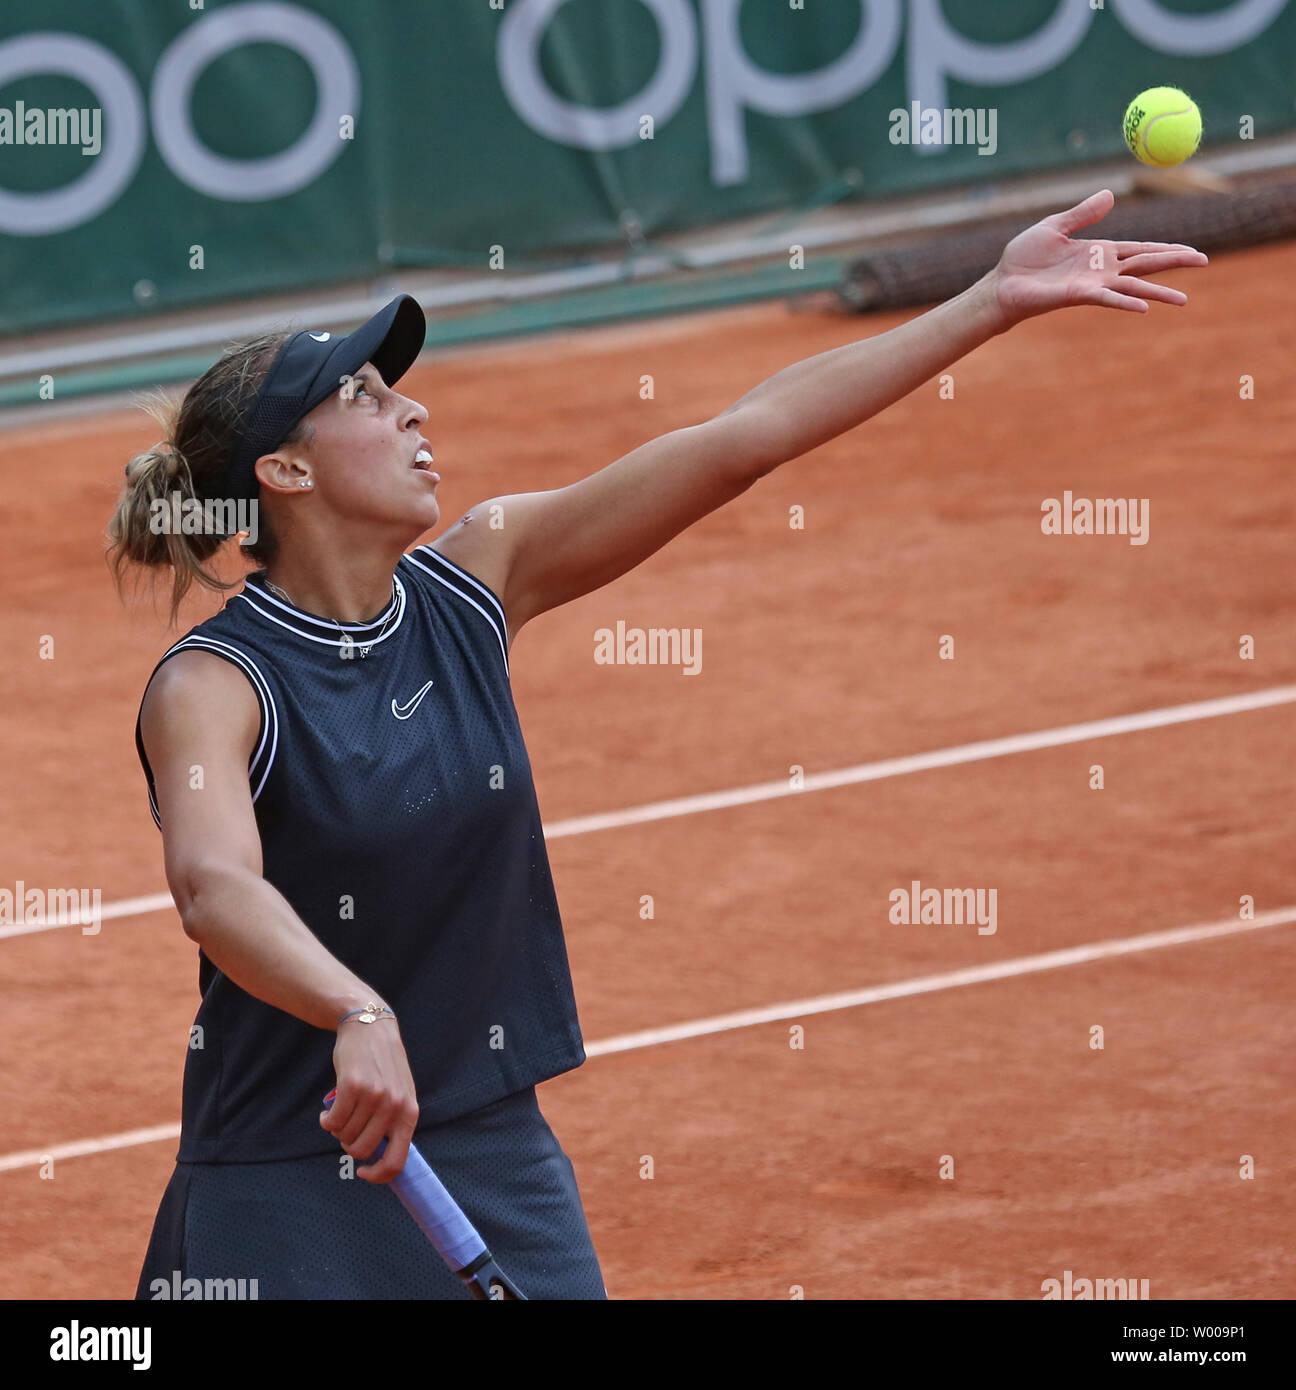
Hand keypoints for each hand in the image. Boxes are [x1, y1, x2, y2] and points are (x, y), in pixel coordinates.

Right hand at [319, 1015, 419, 1183]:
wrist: (371, 1028)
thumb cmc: (384, 1066)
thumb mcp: (400, 1094)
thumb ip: (394, 1122)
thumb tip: (380, 1160)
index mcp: (410, 1113)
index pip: (397, 1161)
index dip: (377, 1175)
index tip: (363, 1172)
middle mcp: (394, 1107)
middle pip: (362, 1150)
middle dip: (349, 1145)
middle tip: (347, 1130)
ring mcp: (374, 1097)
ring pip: (344, 1136)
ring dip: (337, 1129)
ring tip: (340, 1113)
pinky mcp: (352, 1087)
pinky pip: (332, 1122)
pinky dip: (326, 1120)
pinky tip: (328, 1112)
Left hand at [989, 189, 1208, 326]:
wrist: (1000, 283)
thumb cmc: (1023, 258)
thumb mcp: (1055, 226)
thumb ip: (1083, 213)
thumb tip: (1111, 194)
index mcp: (1099, 251)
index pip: (1140, 249)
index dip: (1165, 248)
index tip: (1191, 251)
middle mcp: (1101, 270)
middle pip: (1145, 264)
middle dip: (1174, 263)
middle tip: (1204, 262)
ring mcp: (1091, 284)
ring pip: (1133, 285)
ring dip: (1158, 292)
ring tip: (1184, 300)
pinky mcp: (1077, 295)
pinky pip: (1107, 298)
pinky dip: (1126, 301)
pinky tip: (1145, 307)